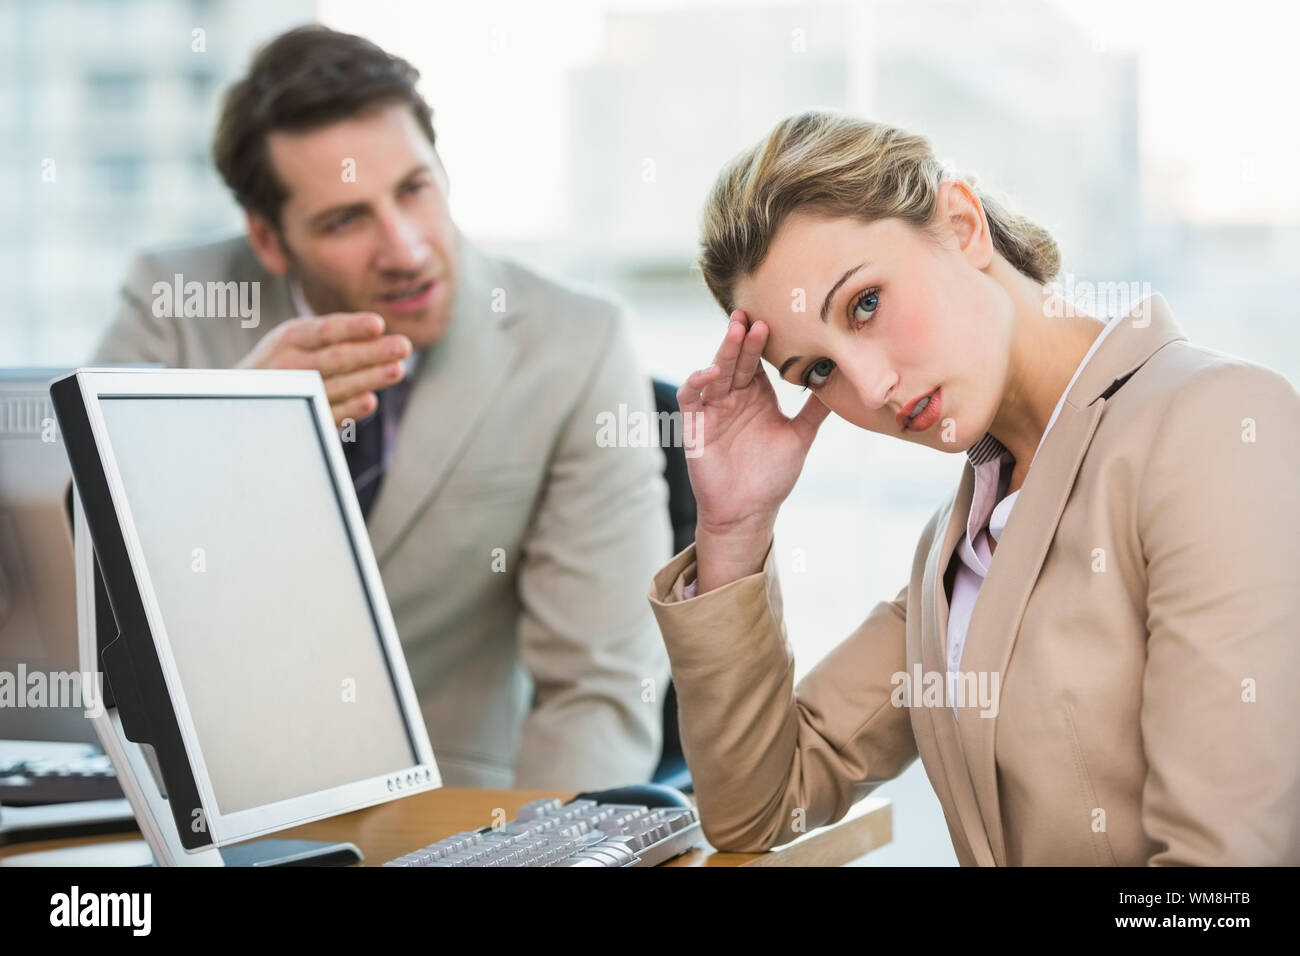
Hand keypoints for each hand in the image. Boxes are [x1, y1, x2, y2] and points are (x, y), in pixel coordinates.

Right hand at [237, 313, 411, 426]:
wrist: (240, 397)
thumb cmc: (284, 361)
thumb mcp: (298, 338)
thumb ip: (333, 334)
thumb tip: (379, 331)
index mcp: (290, 337)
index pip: (325, 329)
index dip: (352, 327)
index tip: (378, 324)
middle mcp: (289, 363)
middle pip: (336, 358)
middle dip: (372, 352)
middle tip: (404, 346)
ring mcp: (293, 392)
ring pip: (335, 385)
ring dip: (369, 378)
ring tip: (397, 369)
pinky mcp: (300, 417)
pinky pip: (328, 413)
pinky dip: (350, 409)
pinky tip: (370, 401)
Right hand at [678, 310, 830, 592]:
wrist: (749, 511)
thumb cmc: (772, 476)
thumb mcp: (800, 436)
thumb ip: (814, 410)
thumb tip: (841, 383)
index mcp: (756, 395)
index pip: (758, 359)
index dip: (764, 340)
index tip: (778, 318)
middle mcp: (733, 397)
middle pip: (737, 359)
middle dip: (744, 337)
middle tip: (755, 315)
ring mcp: (713, 409)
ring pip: (715, 371)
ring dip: (724, 351)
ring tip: (737, 330)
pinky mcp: (695, 426)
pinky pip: (691, 397)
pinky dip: (697, 382)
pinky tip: (711, 372)